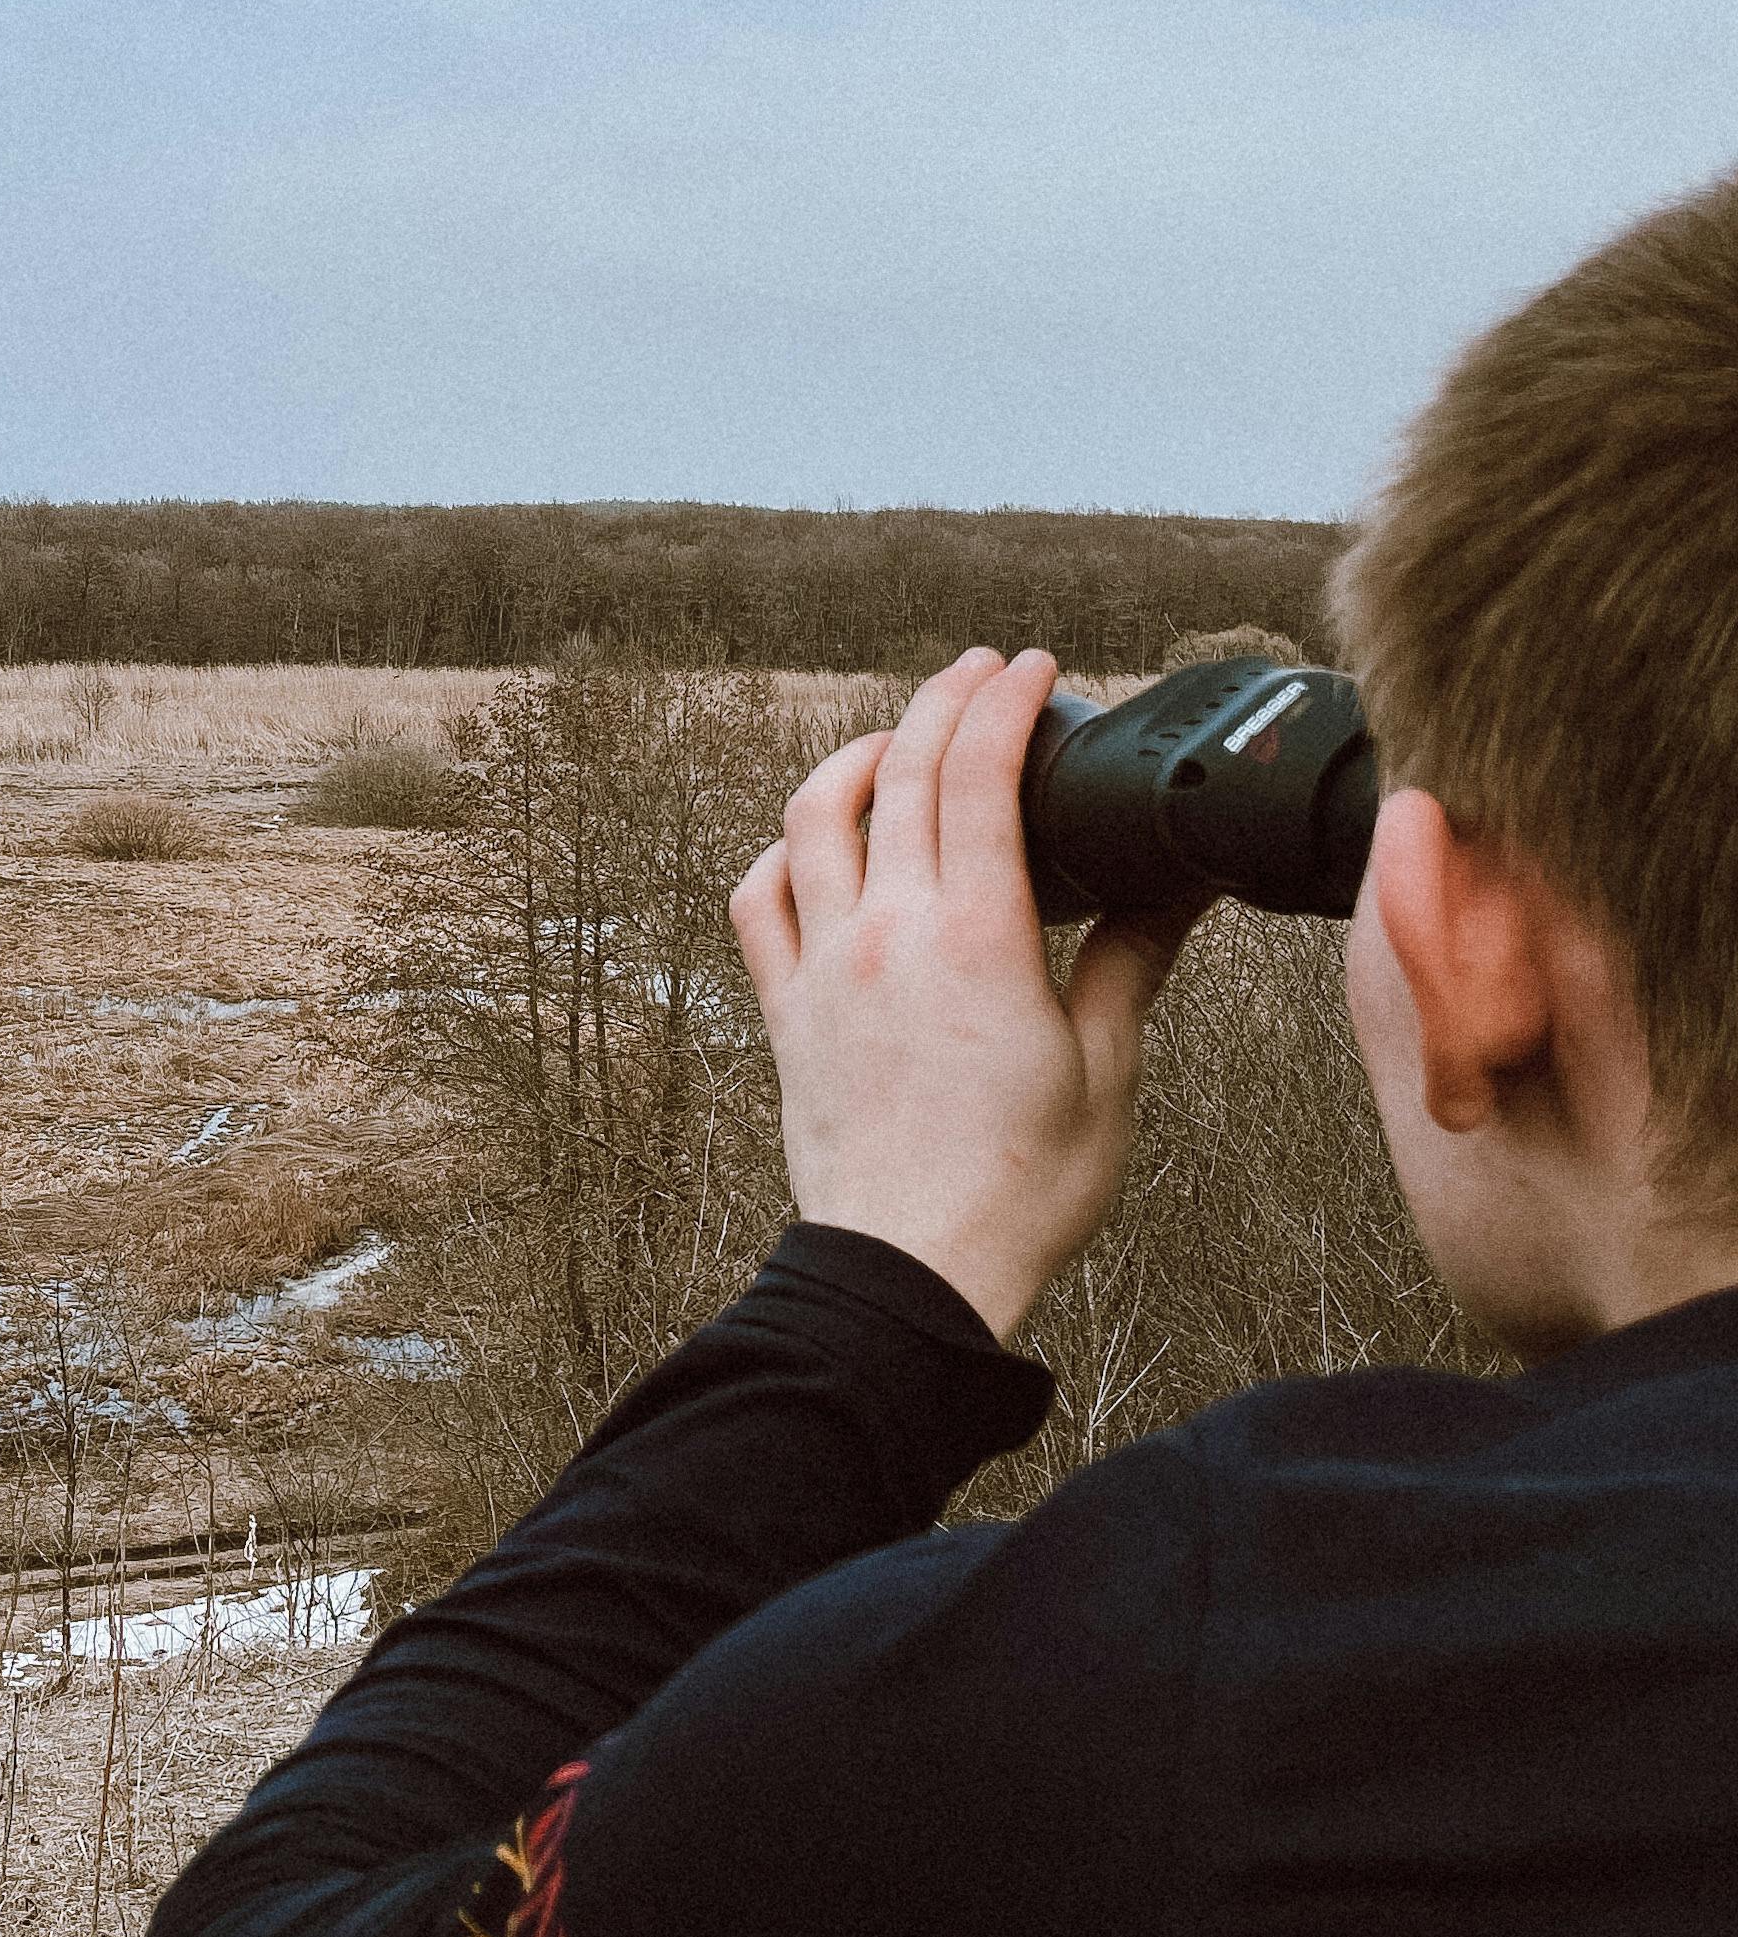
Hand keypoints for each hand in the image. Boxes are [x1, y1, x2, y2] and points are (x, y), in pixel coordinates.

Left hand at [728, 648, 1202, 1344]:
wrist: (912, 1270)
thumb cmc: (1017, 1188)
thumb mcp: (1105, 1070)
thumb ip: (1128, 963)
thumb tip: (1175, 889)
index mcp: (977, 938)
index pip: (982, 773)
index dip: (1007, 701)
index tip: (1034, 666)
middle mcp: (888, 932)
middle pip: (903, 771)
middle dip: (944, 699)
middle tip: (983, 671)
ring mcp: (823, 965)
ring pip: (814, 816)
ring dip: (856, 758)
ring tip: (896, 740)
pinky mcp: (785, 1009)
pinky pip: (760, 899)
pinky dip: (783, 852)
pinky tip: (816, 846)